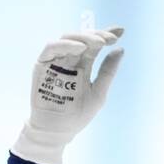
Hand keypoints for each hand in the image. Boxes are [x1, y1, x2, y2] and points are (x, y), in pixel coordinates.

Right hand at [11, 26, 125, 163]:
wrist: (58, 131)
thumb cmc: (78, 115)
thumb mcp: (99, 92)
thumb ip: (108, 71)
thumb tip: (120, 49)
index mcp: (83, 65)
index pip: (94, 45)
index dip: (106, 34)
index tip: (121, 31)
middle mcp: (69, 60)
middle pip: (82, 39)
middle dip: (97, 35)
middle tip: (109, 38)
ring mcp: (55, 61)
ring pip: (68, 39)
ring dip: (84, 38)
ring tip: (99, 43)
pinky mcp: (42, 65)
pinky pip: (51, 48)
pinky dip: (66, 45)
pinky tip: (80, 48)